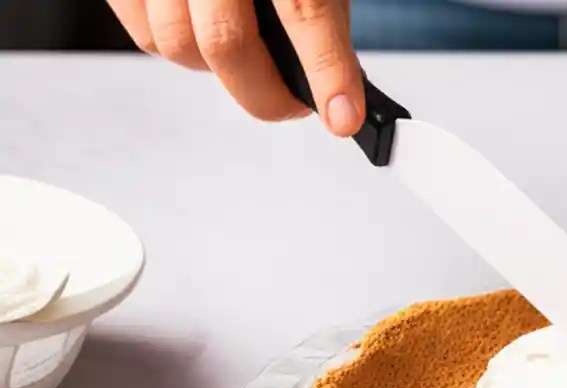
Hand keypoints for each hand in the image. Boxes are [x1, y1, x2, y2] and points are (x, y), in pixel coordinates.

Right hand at [106, 0, 364, 136]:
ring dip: (217, 71)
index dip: (327, 69)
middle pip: (224, 40)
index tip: (343, 117)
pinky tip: (203, 34)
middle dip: (264, 94)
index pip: (305, 8)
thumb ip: (317, 9)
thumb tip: (335, 90)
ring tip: (246, 60)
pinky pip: (144, 33)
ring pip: (175, 45)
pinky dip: (177, 48)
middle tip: (293, 106)